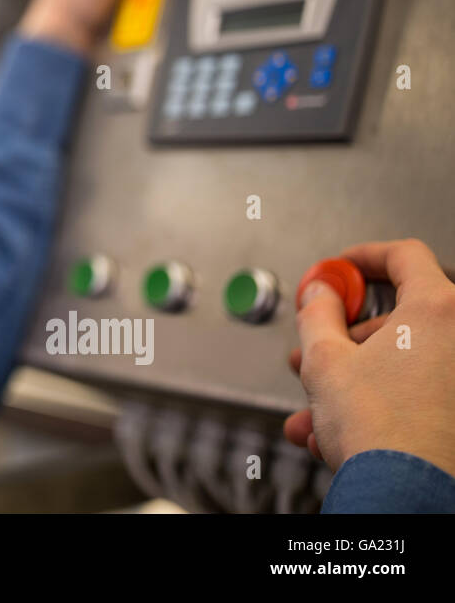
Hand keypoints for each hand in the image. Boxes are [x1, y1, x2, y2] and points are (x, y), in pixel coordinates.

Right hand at [284, 238, 454, 477]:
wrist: (408, 496)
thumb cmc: (379, 431)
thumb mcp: (324, 359)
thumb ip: (317, 312)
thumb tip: (320, 292)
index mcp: (437, 309)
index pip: (404, 255)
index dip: (362, 258)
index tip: (339, 270)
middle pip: (402, 316)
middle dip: (347, 334)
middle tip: (318, 345)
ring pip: (406, 362)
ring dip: (356, 378)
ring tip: (315, 405)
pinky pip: (421, 393)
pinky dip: (382, 404)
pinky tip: (340, 431)